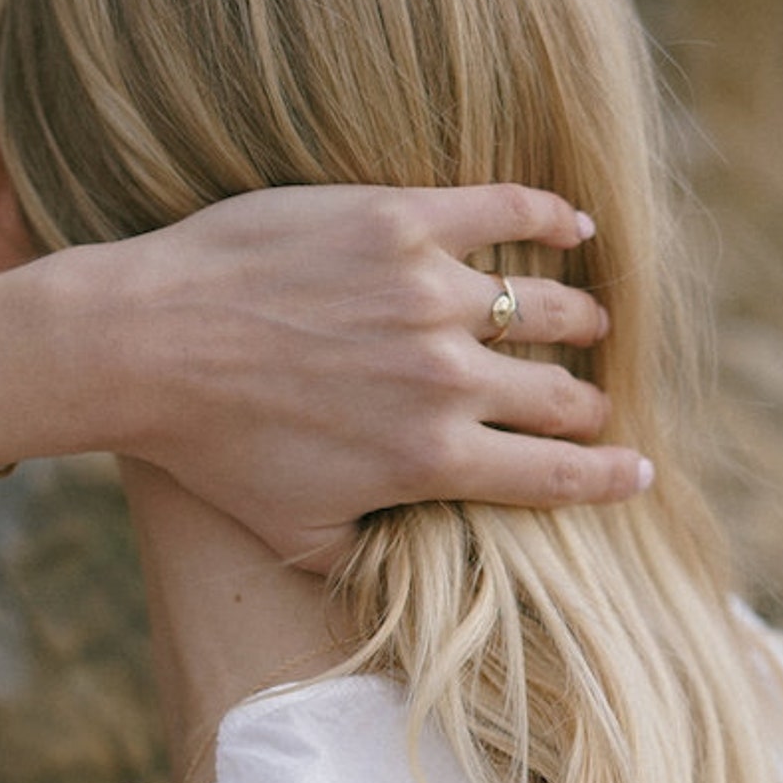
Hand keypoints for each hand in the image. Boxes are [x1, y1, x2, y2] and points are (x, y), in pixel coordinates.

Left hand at [78, 184, 649, 566]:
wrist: (145, 345)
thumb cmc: (208, 449)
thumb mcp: (289, 531)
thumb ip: (364, 557)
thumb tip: (408, 573)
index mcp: (430, 459)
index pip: (556, 475)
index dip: (608, 477)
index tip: (638, 472)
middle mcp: (446, 379)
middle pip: (560, 391)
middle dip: (588, 403)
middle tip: (590, 401)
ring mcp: (427, 293)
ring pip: (546, 305)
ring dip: (577, 318)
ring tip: (585, 319)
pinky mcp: (398, 221)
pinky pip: (504, 210)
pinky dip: (552, 217)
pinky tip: (574, 227)